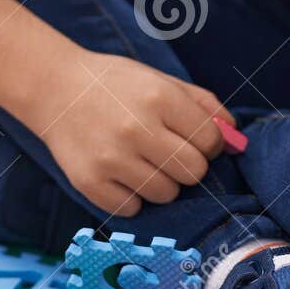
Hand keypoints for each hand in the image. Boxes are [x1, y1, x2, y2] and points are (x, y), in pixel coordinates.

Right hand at [43, 49, 237, 216]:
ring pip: (166, 194)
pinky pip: (133, 207)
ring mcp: (111, 159)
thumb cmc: (116, 85)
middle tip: (170, 153)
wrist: (55, 89)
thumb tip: (234, 137)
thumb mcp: (162, 80)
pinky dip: (133, 196)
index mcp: (159, 98)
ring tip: (144, 161)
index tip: (193, 139)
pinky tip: (122, 173)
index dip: (208, 144)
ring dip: (163, 182)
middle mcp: (136, 129)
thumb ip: (203, 105)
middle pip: (193, 172)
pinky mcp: (90, 182)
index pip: (209, 141)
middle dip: (189, 166)